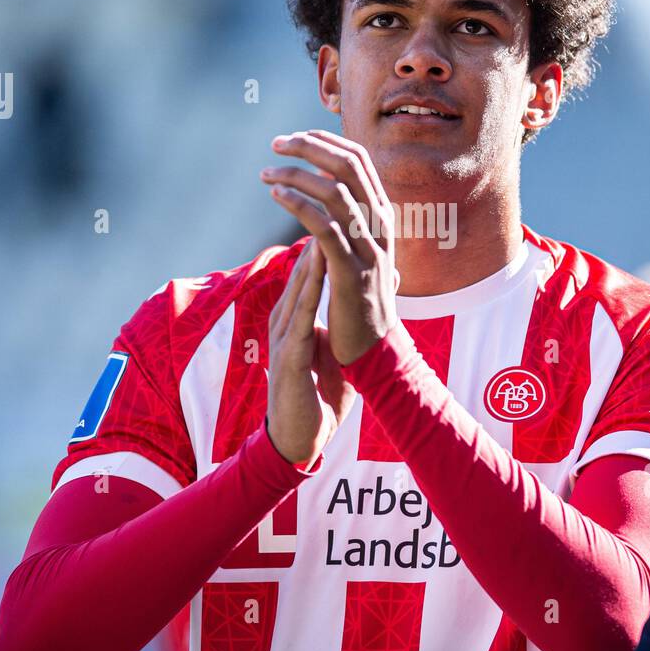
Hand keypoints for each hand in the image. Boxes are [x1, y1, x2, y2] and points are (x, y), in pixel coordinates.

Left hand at [261, 130, 398, 365]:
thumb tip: (331, 187)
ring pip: (334, 192)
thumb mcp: (361, 253)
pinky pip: (324, 227)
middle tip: (276, 144)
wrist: (373, 351)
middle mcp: (380, 226)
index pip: (359, 161)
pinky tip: (277, 196)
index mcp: (383, 216)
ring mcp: (368, 249)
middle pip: (348, 167)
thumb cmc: (359, 301)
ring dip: (295, 175)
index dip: (326, 141)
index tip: (294, 137)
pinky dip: (298, 205)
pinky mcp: (350, 272)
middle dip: (309, 147)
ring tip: (266, 173)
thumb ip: (351, 221)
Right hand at [266, 240, 355, 465]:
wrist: (298, 439)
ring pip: (298, 292)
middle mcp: (287, 325)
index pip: (311, 275)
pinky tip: (317, 279)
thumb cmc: (317, 398)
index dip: (328, 243)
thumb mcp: (334, 356)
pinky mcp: (289, 361)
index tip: (347, 218)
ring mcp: (285, 341)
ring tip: (325, 230)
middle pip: (302, 275)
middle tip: (331, 210)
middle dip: (317, 240)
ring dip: (311, 262)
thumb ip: (344, 328)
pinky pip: (299, 323)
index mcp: (297, 321)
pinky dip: (308, 297)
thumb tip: (365, 306)